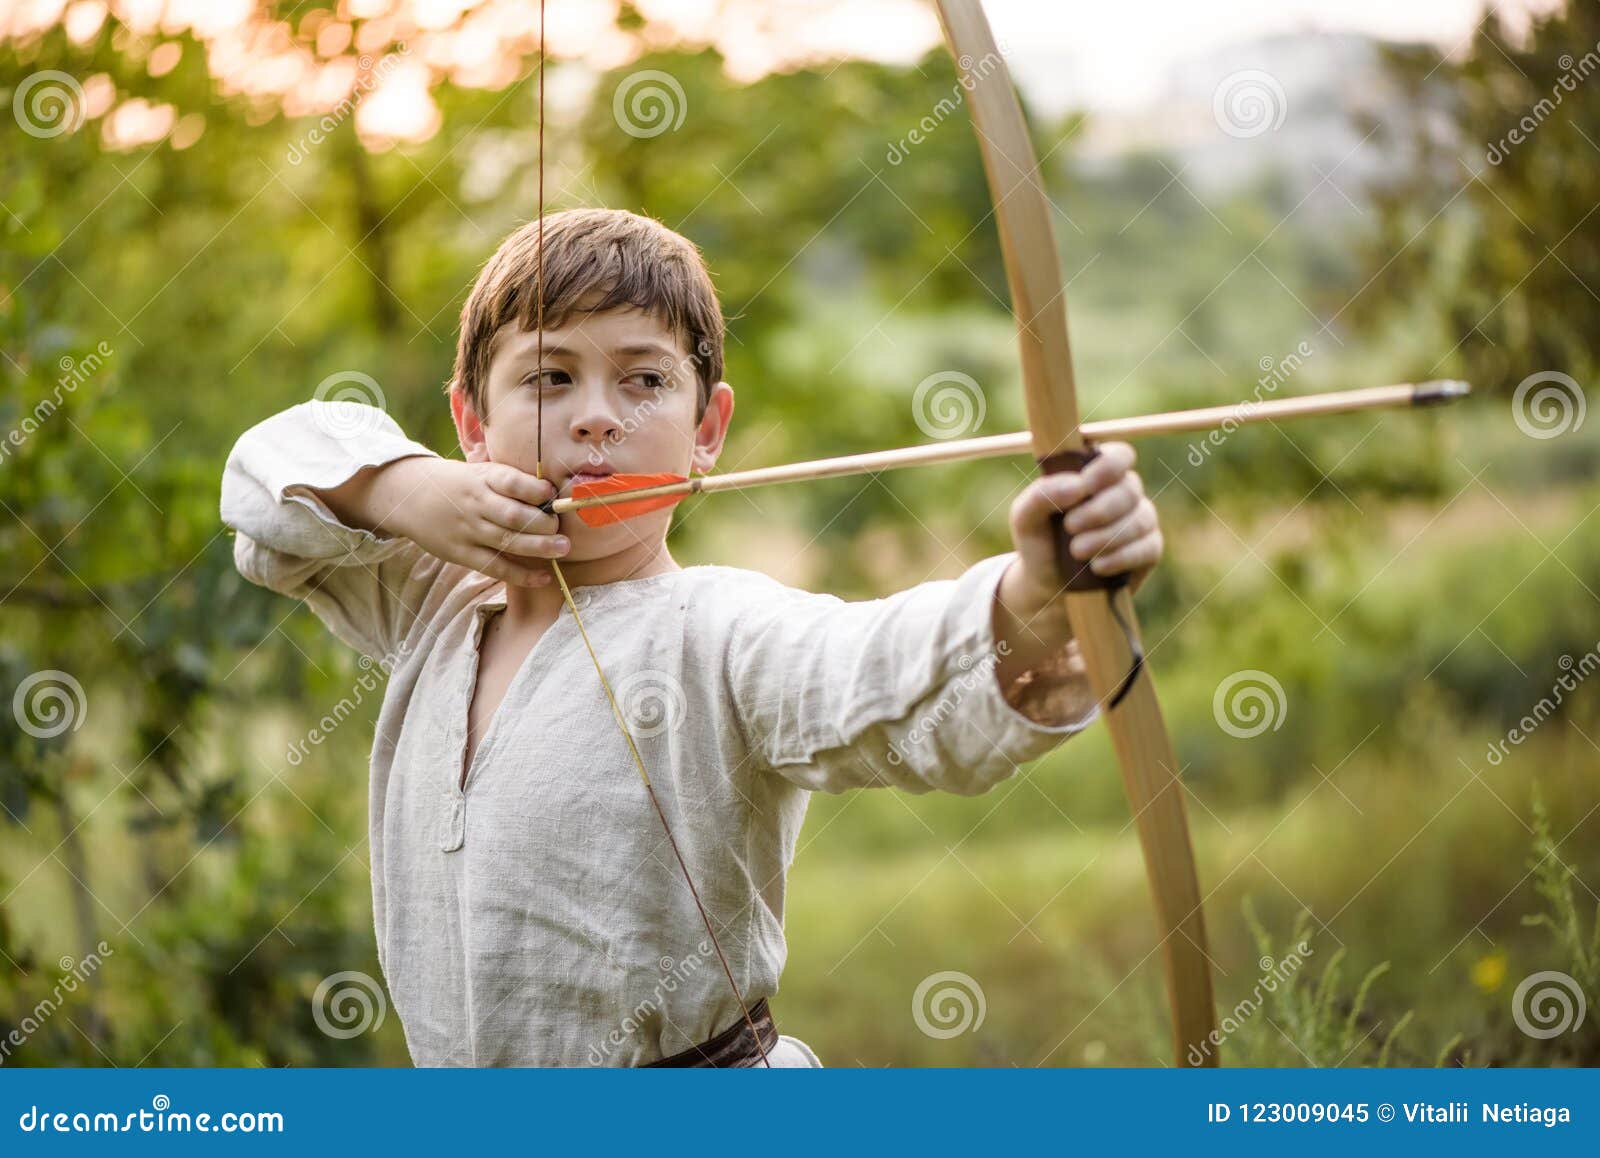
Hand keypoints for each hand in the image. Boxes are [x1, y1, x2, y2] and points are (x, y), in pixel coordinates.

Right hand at [312, 456, 566, 586]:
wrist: (409, 496)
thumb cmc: (459, 483)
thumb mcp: (480, 471)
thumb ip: (512, 482)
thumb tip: (555, 495)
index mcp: (482, 479)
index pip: (511, 482)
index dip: (535, 489)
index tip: (553, 494)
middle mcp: (476, 504)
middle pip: (514, 516)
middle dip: (543, 524)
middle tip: (562, 529)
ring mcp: (468, 531)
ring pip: (508, 542)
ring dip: (539, 547)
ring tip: (563, 548)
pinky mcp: (461, 553)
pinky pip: (495, 567)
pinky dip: (521, 575)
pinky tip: (543, 577)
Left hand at [1003, 442, 1161, 617]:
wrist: (1048, 587)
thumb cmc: (1039, 543)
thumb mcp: (1025, 518)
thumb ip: (1041, 494)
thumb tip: (1077, 486)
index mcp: (1094, 474)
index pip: (1119, 454)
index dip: (1108, 466)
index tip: (1085, 486)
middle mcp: (1122, 492)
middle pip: (1130, 487)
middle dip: (1100, 509)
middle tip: (1070, 527)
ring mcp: (1139, 519)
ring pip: (1140, 519)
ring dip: (1106, 537)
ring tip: (1077, 552)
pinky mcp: (1148, 549)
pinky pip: (1148, 547)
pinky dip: (1122, 557)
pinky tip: (1098, 566)